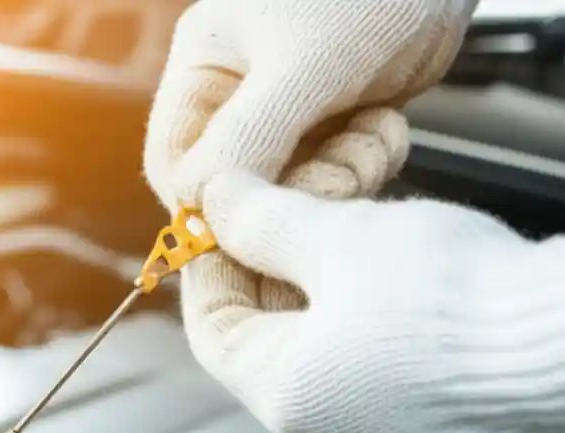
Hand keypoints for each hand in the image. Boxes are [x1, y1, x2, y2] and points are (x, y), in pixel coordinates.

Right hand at [144, 0, 475, 210]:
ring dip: (339, 180)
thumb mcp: (303, 69)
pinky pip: (340, 174)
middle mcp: (240, 94)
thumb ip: (248, 140)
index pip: (177, 168)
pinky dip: (369, 162)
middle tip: (341, 177)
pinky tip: (387, 125)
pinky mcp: (340, 119)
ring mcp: (292, 110)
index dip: (209, 211)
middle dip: (291, 194)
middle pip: (239, 188)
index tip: (252, 231)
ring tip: (371, 135)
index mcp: (206, 67)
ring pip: (294, 189)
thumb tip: (201, 212)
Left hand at [184, 172, 564, 432]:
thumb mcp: (338, 238)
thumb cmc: (456, 299)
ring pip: (332, 358)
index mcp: (287, 399)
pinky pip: (385, 380)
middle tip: (298, 211)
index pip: (214, 329)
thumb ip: (264, 222)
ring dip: (332, 294)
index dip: (215, 263)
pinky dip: (378, 328)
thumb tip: (217, 203)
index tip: (228, 218)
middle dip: (279, 271)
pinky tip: (408, 282)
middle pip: (273, 344)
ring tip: (359, 235)